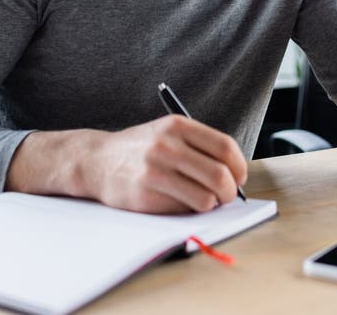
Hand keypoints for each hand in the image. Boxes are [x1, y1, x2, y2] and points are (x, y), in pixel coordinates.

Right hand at [92, 115, 246, 213]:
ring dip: (213, 204)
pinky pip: (184, 208)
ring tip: (207, 201)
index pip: (224, 146)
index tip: (239, 176)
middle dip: (231, 190)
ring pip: (206, 197)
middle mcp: (167, 145)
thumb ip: (198, 145)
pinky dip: (191, 210)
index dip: (239, 165)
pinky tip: (183, 202)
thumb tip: (234, 171)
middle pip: (219, 174)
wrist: (97, 160)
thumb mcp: (167, 132)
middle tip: (228, 195)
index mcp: (178, 125)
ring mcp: (156, 170)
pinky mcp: (146, 194)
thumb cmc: (140, 148)